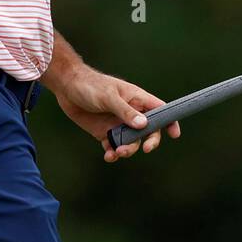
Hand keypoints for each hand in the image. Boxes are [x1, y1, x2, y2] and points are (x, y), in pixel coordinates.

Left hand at [53, 65, 180, 161]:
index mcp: (137, 99)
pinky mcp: (105, 132)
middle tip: (147, 149)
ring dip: (128, 150)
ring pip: (131, 142)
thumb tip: (144, 125)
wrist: (67, 87)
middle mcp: (131, 113)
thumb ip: (125, 111)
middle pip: (149, 131)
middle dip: (150, 141)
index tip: (174, 134)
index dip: (170, 122)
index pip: (160, 110)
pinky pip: (114, 147)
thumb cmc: (91, 85)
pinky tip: (108, 155)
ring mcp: (118, 124)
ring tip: (117, 152)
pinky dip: (113, 154)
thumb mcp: (109, 97)